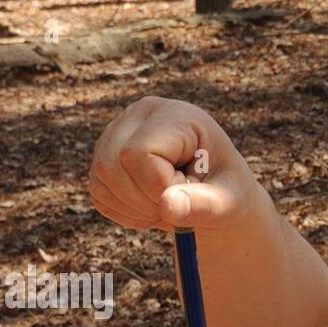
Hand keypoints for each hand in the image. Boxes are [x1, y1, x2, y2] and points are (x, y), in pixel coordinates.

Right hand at [89, 94, 269, 235]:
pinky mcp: (106, 156)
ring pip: (100, 178)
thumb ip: (205, 204)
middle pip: (110, 163)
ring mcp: (117, 133)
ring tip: (167, 207)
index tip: (189, 193)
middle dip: (143, 200)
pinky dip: (124, 211)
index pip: (140, 152)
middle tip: (177, 208)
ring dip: (134, 209)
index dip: (159, 185)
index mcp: (175, 115)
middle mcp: (139, 115)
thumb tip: (167, 205)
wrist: (217, 191)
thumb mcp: (229, 200)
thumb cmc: (228, 191)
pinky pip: (98, 192)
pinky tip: (150, 207)